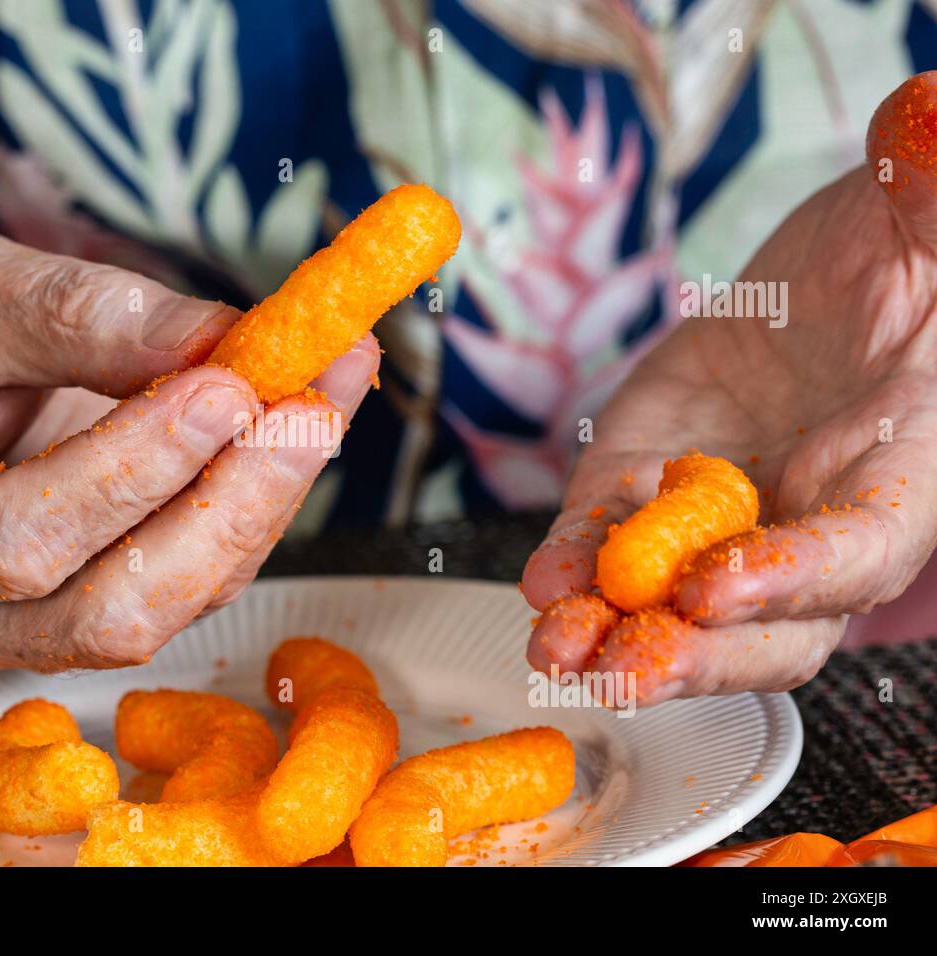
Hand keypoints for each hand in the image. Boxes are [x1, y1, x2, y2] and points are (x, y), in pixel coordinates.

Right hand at [0, 227, 373, 675]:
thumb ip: (71, 318)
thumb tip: (216, 339)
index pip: (17, 538)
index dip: (134, 469)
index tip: (226, 384)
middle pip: (108, 612)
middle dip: (227, 508)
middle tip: (313, 407)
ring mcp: (18, 638)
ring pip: (166, 610)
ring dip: (261, 508)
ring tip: (325, 398)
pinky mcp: (81, 622)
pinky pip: (185, 588)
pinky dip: (252, 509)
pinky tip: (297, 428)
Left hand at [521, 73, 936, 705]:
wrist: (828, 277)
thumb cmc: (897, 255)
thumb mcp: (921, 219)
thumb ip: (927, 197)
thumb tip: (928, 118)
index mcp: (902, 472)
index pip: (861, 550)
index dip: (800, 576)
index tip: (721, 584)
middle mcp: (813, 519)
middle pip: (767, 626)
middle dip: (697, 652)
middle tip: (628, 666)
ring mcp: (726, 515)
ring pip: (677, 608)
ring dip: (616, 633)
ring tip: (557, 645)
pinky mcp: (651, 485)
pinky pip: (610, 541)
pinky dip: (574, 564)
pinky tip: (540, 582)